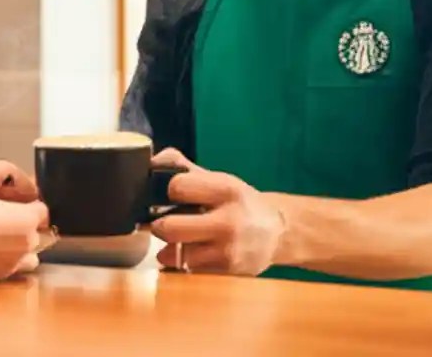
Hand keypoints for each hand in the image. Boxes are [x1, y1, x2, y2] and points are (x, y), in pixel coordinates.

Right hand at [0, 198, 51, 282]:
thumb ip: (10, 210)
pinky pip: (15, 267)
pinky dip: (7, 261)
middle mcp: (27, 241)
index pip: (42, 212)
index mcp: (25, 219)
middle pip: (37, 234)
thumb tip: (22, 215)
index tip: (23, 208)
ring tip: (1, 242)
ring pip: (30, 254)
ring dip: (20, 248)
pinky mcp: (3, 275)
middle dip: (25, 229)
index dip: (31, 209)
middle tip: (6, 224)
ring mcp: (16, 261)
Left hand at [149, 149, 285, 275]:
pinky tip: (189, 252)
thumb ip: (184, 169)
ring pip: (175, 252)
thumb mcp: (219, 181)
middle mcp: (228, 221)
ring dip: (169, 246)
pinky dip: (180, 261)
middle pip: (169, 227)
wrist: (278, 233)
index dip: (169, 191)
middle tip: (163, 222)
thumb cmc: (241, 203)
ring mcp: (227, 250)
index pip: (177, 187)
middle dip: (159, 224)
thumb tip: (153, 161)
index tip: (173, 195)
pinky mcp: (225, 271)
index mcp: (226, 190)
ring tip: (178, 238)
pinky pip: (186, 268)